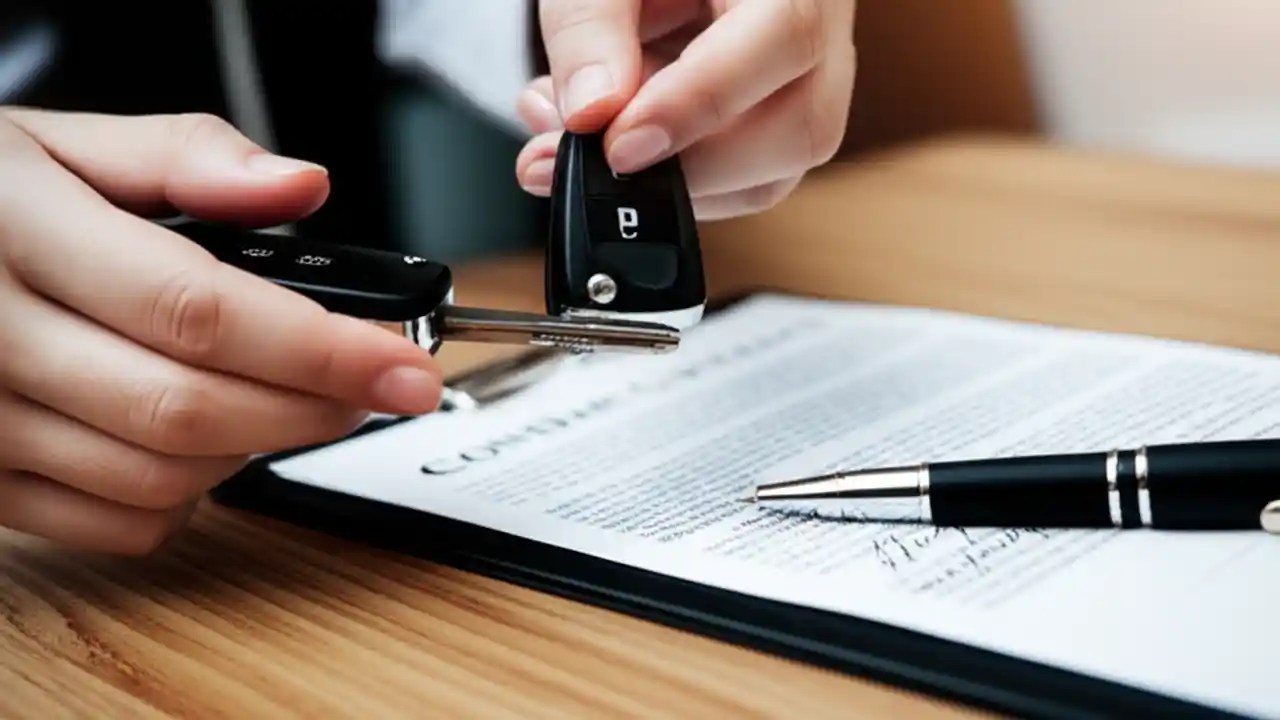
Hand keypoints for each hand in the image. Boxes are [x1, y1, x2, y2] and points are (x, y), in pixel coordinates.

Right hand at [0, 109, 442, 553]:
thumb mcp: (63, 143)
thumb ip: (187, 156)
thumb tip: (301, 186)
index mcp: (18, 230)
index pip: (199, 310)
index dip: (321, 349)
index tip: (405, 366)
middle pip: (190, 408)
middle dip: (313, 407)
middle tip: (376, 385)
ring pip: (160, 477)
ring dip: (258, 447)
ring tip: (293, 398)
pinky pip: (115, 524)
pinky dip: (191, 498)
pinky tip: (206, 440)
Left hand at [516, 0, 855, 219]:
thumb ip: (587, 22)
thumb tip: (591, 113)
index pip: (785, 34)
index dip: (702, 100)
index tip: (619, 144)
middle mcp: (824, 22)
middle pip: (804, 125)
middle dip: (691, 166)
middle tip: (596, 159)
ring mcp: (812, 78)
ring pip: (777, 171)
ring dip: (676, 181)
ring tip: (589, 143)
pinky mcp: (778, 118)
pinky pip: (746, 180)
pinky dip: (674, 177)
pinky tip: (615, 140)